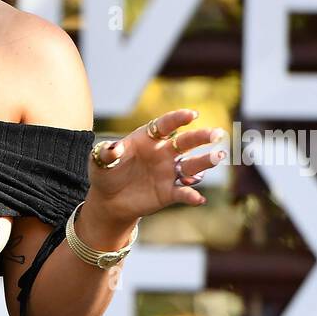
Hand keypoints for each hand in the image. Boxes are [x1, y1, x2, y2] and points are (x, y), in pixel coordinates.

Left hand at [85, 108, 225, 225]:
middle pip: (186, 143)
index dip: (178, 119)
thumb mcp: (99, 161)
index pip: (166, 125)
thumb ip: (107, 152)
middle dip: (202, 137)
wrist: (108, 200)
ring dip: (205, 161)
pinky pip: (183, 193)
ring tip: (217, 157)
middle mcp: (164, 153)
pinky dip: (191, 196)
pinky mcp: (169, 192)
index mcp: (149, 139)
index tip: (191, 115)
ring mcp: (169, 172)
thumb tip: (114, 148)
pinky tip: (198, 199)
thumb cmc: (105, 173)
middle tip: (216, 134)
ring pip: (192, 165)